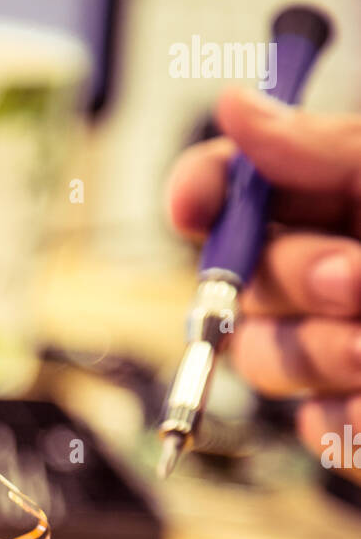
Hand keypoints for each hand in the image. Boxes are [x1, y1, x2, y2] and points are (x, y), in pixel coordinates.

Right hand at [167, 87, 360, 477]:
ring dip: (319, 353)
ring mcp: (336, 357)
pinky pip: (314, 431)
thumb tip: (236, 107)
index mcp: (339, 206)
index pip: (237, 195)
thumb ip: (325, 150)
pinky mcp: (353, 429)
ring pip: (264, 362)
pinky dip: (349, 421)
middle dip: (286, 282)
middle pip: (237, 285)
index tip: (194, 203)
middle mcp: (326, 279)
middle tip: (352, 278)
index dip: (205, 194)